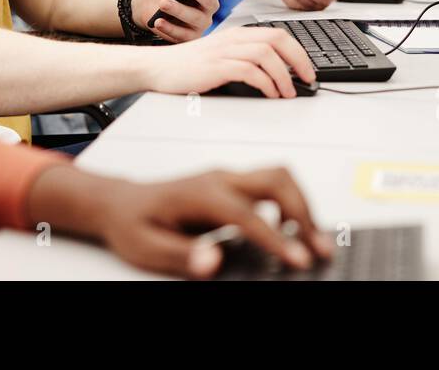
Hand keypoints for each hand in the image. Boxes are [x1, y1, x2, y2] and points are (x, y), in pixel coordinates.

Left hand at [28, 165, 332, 278]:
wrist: (120, 202)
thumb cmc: (133, 224)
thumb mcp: (148, 248)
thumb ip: (182, 255)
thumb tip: (213, 262)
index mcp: (201, 194)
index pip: (249, 214)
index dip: (278, 238)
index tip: (298, 259)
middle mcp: (218, 178)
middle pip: (276, 180)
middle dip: (303, 213)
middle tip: (318, 248)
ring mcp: (226, 177)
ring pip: (278, 176)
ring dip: (301, 204)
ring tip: (310, 240)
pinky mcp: (231, 183)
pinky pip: (270, 183)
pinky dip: (290, 202)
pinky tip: (291, 228)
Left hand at [132, 0, 224, 41]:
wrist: (145, 0)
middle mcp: (208, 5)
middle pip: (210, 0)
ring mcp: (200, 21)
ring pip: (196, 19)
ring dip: (179, 10)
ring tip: (163, 2)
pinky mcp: (189, 36)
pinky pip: (183, 35)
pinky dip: (170, 28)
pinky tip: (158, 21)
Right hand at [145, 24, 315, 97]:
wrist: (156, 67)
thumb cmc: (188, 66)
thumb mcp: (220, 56)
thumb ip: (244, 59)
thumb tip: (275, 75)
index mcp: (237, 34)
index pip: (277, 35)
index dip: (298, 51)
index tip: (307, 70)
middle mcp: (233, 38)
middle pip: (277, 40)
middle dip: (298, 59)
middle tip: (307, 79)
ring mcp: (223, 51)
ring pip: (266, 55)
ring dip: (283, 75)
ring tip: (288, 92)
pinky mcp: (214, 66)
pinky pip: (248, 70)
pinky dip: (265, 82)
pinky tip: (269, 93)